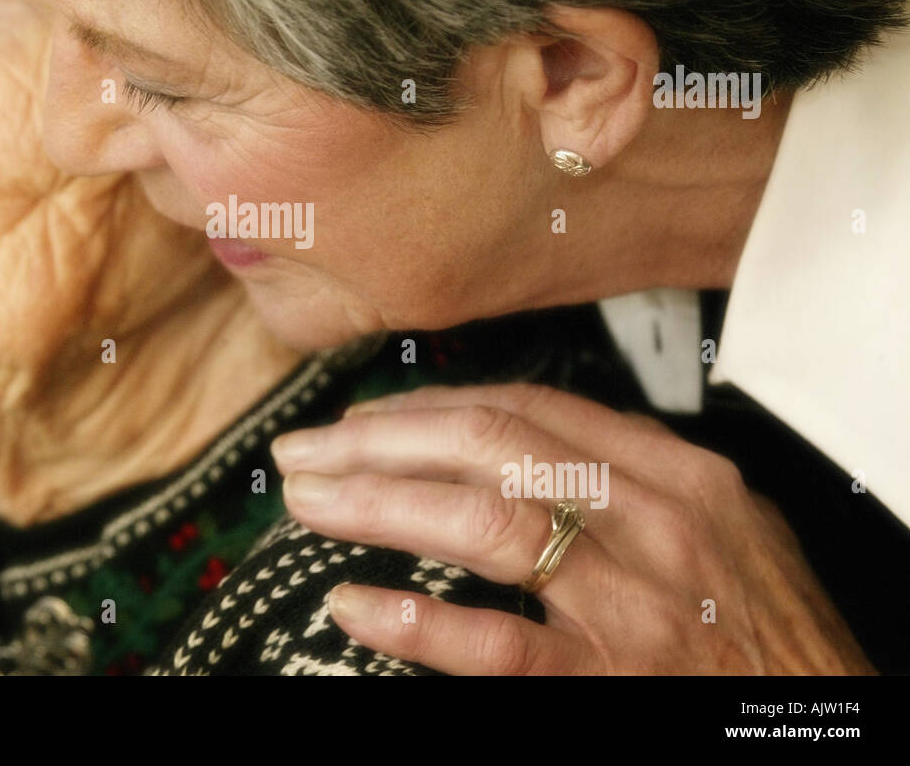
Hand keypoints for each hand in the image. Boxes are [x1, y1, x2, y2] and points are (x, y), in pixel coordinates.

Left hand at [270, 383, 874, 674]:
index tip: (362, 419)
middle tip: (304, 451)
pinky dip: (416, 623)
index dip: (428, 408)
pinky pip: (498, 647)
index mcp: (674, 472)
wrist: (823, 719)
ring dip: (379, 507)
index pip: (524, 411)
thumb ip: (627, 473)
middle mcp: (654, 523)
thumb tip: (514, 440)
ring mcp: (635, 605)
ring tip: (309, 502)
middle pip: (489, 451)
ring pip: (484, 528)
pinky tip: (354, 605)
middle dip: (382, 443)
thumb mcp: (719, 523)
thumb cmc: (766, 624)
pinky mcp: (613, 684)